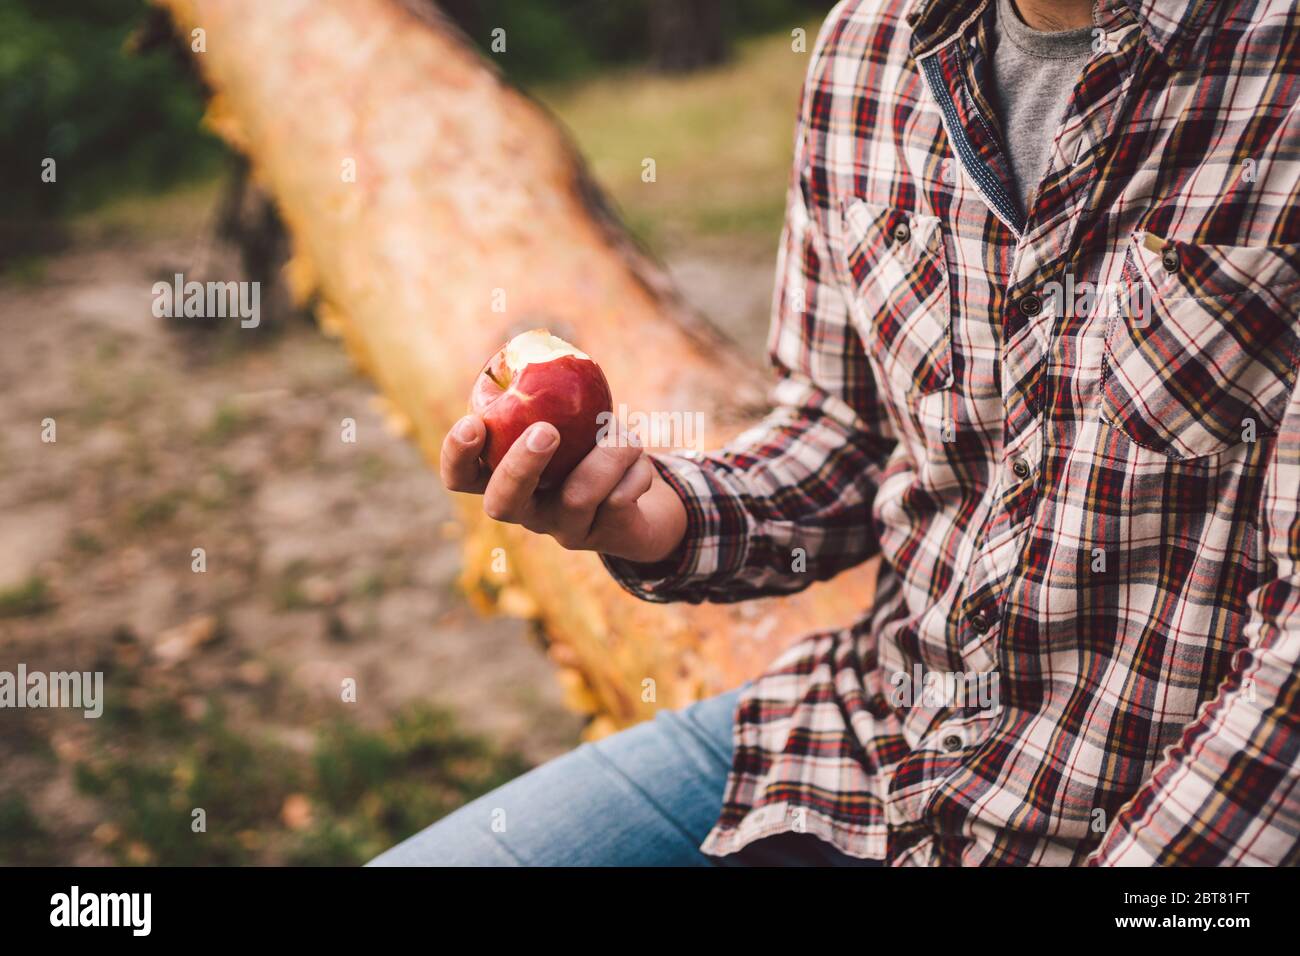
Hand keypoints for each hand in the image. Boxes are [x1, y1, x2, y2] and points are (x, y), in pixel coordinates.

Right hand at [439, 414, 688, 564]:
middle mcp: (526, 509)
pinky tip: (638, 463)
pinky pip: (620, 499)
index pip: (461, 476)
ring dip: (608, 454)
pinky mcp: (603, 536)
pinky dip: (636, 469)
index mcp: (503, 478)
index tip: (473, 422)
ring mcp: (563, 528)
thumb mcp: (569, 416)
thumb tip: (540, 346)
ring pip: (578, 496)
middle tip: (546, 431)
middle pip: (502, 503)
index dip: (458, 454)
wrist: (637, 501)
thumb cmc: (589, 445)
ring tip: (625, 435)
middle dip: (521, 465)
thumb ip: (547, 393)